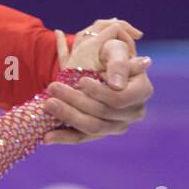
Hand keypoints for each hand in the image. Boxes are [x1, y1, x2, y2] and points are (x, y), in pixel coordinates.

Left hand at [44, 18, 152, 143]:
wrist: (99, 64)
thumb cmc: (109, 53)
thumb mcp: (115, 50)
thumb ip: (118, 63)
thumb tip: (116, 85)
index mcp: (142, 91)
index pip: (120, 99)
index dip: (100, 92)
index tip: (80, 81)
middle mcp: (133, 112)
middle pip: (102, 114)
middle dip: (76, 100)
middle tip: (53, 87)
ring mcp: (116, 126)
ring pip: (91, 127)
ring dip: (67, 116)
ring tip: (47, 104)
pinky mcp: (98, 133)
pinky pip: (81, 138)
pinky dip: (63, 137)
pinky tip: (46, 137)